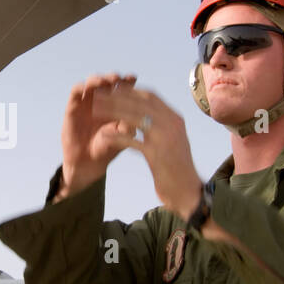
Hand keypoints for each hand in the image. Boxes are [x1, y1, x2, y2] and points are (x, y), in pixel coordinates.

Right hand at [58, 73, 137, 196]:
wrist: (88, 161)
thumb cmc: (108, 148)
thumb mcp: (122, 137)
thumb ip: (129, 126)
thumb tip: (135, 115)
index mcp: (118, 104)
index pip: (124, 87)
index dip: (128, 80)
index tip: (132, 77)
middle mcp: (103, 99)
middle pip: (108, 80)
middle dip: (113, 77)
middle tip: (117, 78)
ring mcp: (87, 101)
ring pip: (92, 82)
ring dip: (97, 79)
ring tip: (103, 81)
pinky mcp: (73, 106)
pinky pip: (75, 92)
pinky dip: (80, 87)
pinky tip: (84, 88)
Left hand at [91, 86, 203, 218]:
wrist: (189, 193)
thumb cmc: (177, 170)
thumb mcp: (171, 142)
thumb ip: (161, 127)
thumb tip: (145, 115)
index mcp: (174, 119)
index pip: (150, 97)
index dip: (129, 91)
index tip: (112, 89)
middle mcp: (172, 124)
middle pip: (140, 103)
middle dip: (117, 96)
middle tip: (98, 94)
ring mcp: (165, 138)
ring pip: (135, 116)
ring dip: (113, 110)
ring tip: (95, 109)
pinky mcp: (157, 154)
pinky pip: (132, 140)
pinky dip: (116, 136)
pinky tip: (103, 135)